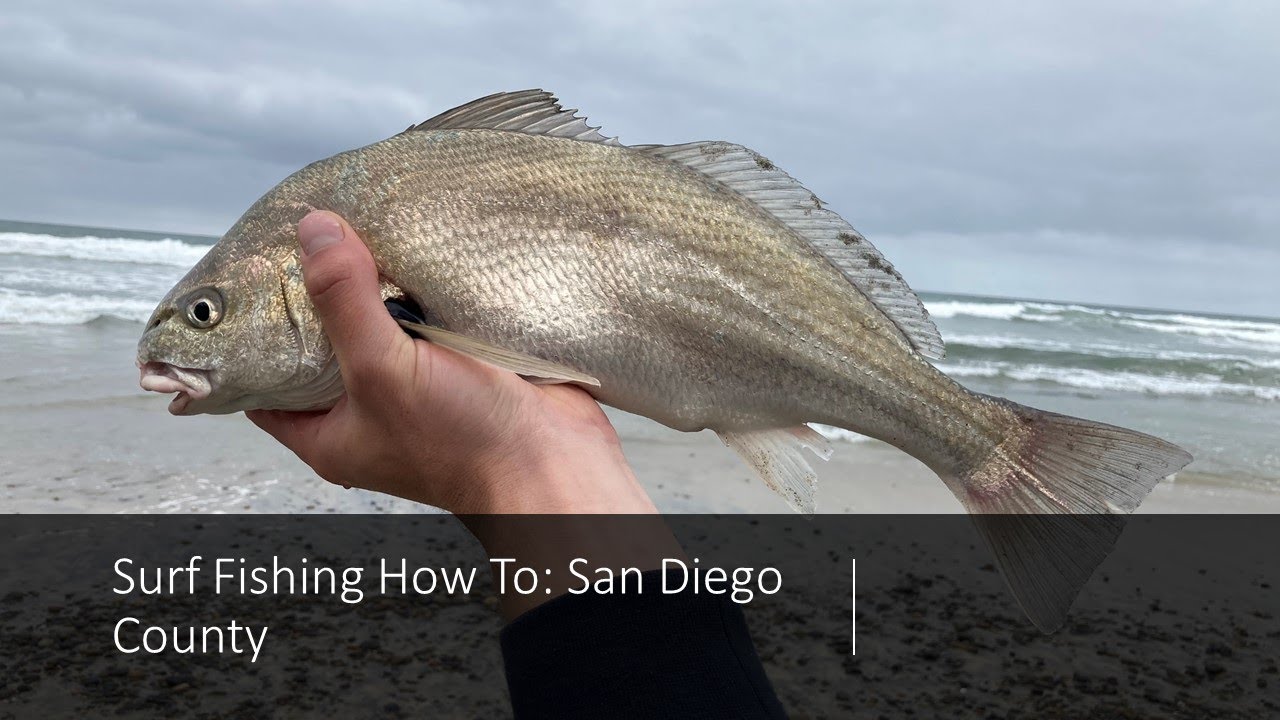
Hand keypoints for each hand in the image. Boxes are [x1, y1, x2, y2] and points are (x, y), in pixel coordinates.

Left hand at [247, 211, 655, 515]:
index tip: (250, 277)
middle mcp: (368, 411)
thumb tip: (313, 231)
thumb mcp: (384, 372)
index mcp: (329, 433)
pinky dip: (425, 287)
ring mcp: (416, 387)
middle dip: (320, 292)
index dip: (252, 335)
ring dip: (378, 283)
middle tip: (309, 234)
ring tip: (361, 227)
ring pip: (381, 323)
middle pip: (325, 341)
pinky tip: (419, 248)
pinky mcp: (461, 366)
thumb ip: (344, 302)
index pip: (265, 382)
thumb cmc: (464, 444)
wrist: (556, 465)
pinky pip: (431, 318)